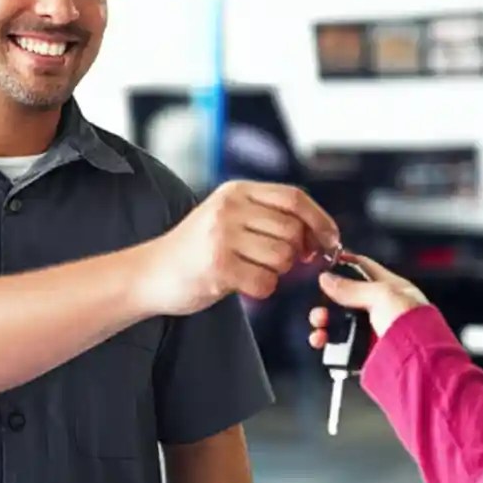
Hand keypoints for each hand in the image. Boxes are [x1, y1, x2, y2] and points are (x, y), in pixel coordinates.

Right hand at [134, 180, 339, 316]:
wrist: (151, 273)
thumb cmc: (196, 249)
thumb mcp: (227, 217)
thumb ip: (266, 217)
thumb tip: (318, 234)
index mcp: (236, 191)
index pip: (294, 198)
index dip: (320, 220)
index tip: (330, 240)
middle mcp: (229, 208)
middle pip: (292, 230)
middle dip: (297, 253)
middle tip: (284, 264)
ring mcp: (222, 237)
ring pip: (283, 257)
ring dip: (278, 272)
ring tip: (254, 271)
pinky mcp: (218, 268)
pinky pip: (266, 283)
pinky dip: (262, 290)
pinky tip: (243, 285)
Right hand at [308, 253, 429, 345]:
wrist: (420, 366)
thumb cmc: (414, 326)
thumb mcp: (382, 296)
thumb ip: (352, 287)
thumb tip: (328, 279)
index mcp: (392, 288)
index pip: (364, 268)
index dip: (345, 263)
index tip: (326, 264)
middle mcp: (382, 309)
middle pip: (346, 298)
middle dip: (327, 301)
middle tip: (320, 306)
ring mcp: (373, 331)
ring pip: (340, 323)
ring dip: (324, 323)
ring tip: (319, 325)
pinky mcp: (365, 352)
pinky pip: (340, 346)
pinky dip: (327, 344)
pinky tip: (322, 341)